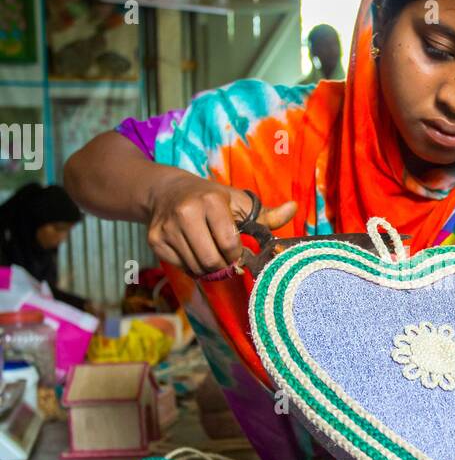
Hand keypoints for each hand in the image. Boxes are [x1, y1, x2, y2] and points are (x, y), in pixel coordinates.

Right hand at [147, 176, 296, 275]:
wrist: (167, 191)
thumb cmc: (212, 199)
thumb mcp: (239, 202)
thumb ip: (266, 215)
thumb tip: (294, 209)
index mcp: (210, 201)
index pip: (229, 244)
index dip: (238, 253)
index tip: (239, 250)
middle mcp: (185, 212)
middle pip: (211, 260)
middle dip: (224, 265)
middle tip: (226, 257)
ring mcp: (167, 228)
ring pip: (196, 267)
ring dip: (209, 268)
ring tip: (212, 253)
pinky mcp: (155, 241)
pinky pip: (181, 268)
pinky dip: (193, 267)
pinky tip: (195, 252)